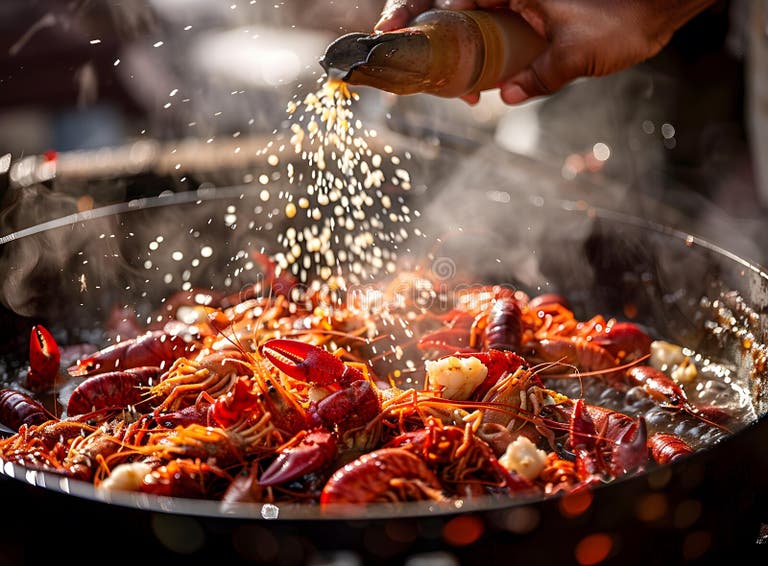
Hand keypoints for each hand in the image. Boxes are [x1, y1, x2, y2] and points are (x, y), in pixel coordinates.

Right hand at [375, 0, 715, 104]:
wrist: (649, 19)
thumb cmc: (619, 25)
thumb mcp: (578, 52)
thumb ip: (543, 74)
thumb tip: (507, 96)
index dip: (419, 11)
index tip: (393, 31)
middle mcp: (510, 0)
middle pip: (451, 13)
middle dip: (425, 37)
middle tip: (410, 70)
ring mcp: (515, 15)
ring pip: (467, 33)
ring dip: (452, 60)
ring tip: (454, 93)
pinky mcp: (524, 31)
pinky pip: (487, 46)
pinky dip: (476, 67)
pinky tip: (476, 91)